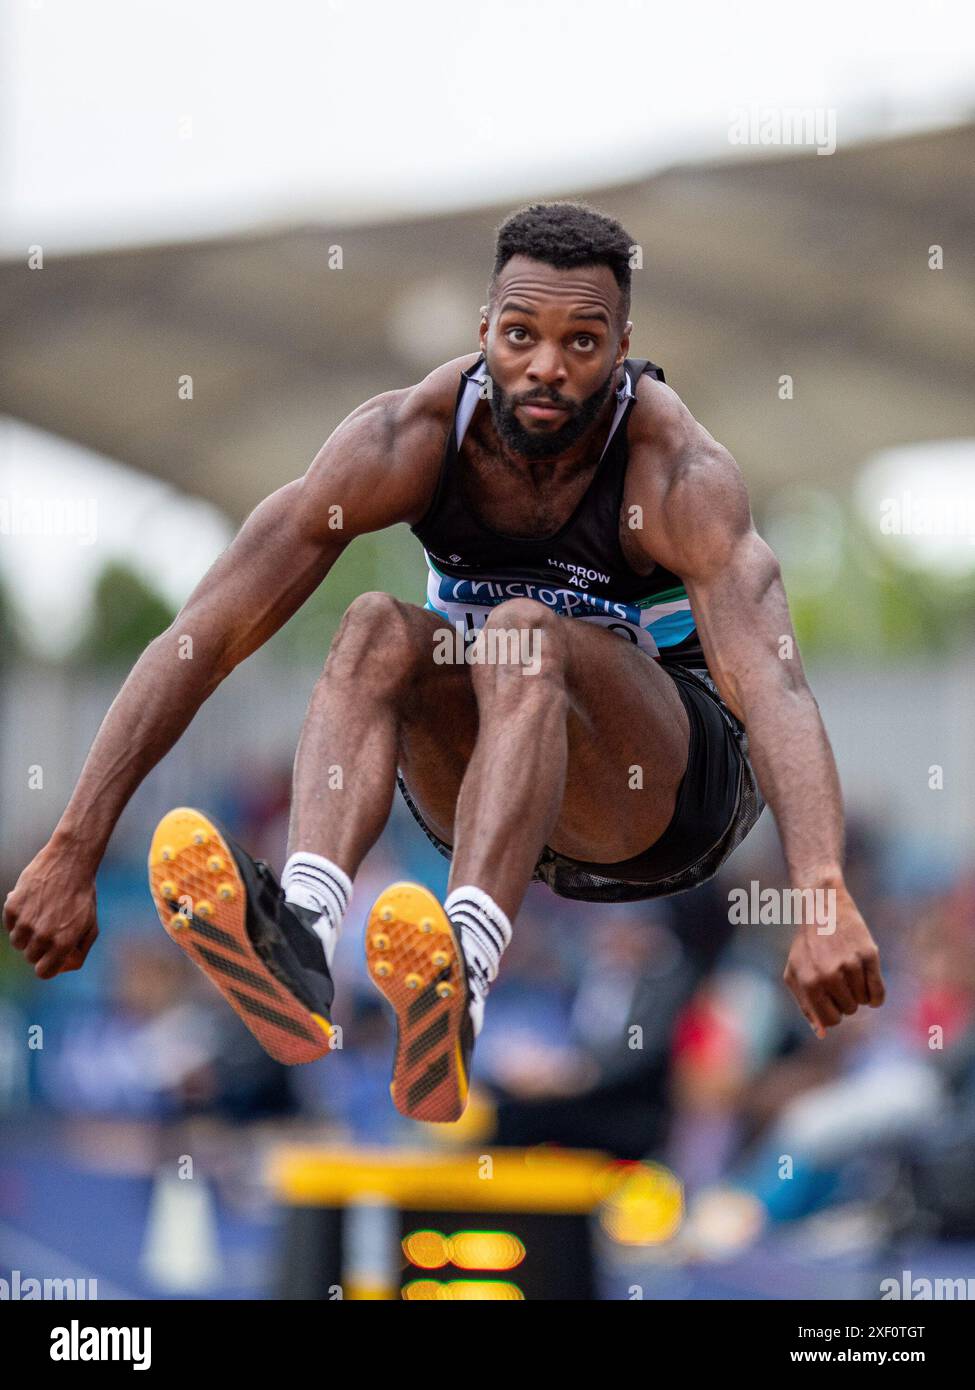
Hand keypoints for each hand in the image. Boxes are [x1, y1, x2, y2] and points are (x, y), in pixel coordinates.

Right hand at [2, 840, 98, 978]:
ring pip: (18, 943)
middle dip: (40, 947)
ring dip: (27, 934)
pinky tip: (33, 904)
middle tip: (50, 928)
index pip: (44, 972)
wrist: (70, 861)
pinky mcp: (12, 907)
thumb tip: (60, 966)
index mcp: (63, 943)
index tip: (51, 955)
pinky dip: (18, 918)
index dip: (48, 965)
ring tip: (41, 915)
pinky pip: (9, 925)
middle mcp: (43, 936)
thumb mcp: (90, 925)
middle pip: (30, 957)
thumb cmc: (82, 895)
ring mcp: (25, 922)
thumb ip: (78, 951)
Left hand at [783, 882, 884, 1038]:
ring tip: (849, 975)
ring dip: (858, 993)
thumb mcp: (796, 973)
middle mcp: (829, 975)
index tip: (831, 1001)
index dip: (832, 1014)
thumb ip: (806, 1005)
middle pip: (848, 1011)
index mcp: (809, 982)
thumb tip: (821, 1034)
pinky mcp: (869, 955)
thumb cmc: (807, 945)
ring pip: (863, 1002)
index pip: (829, 1021)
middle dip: (845, 1001)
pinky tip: (869, 986)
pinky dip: (876, 995)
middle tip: (839, 981)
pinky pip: (878, 992)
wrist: (823, 907)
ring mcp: (851, 965)